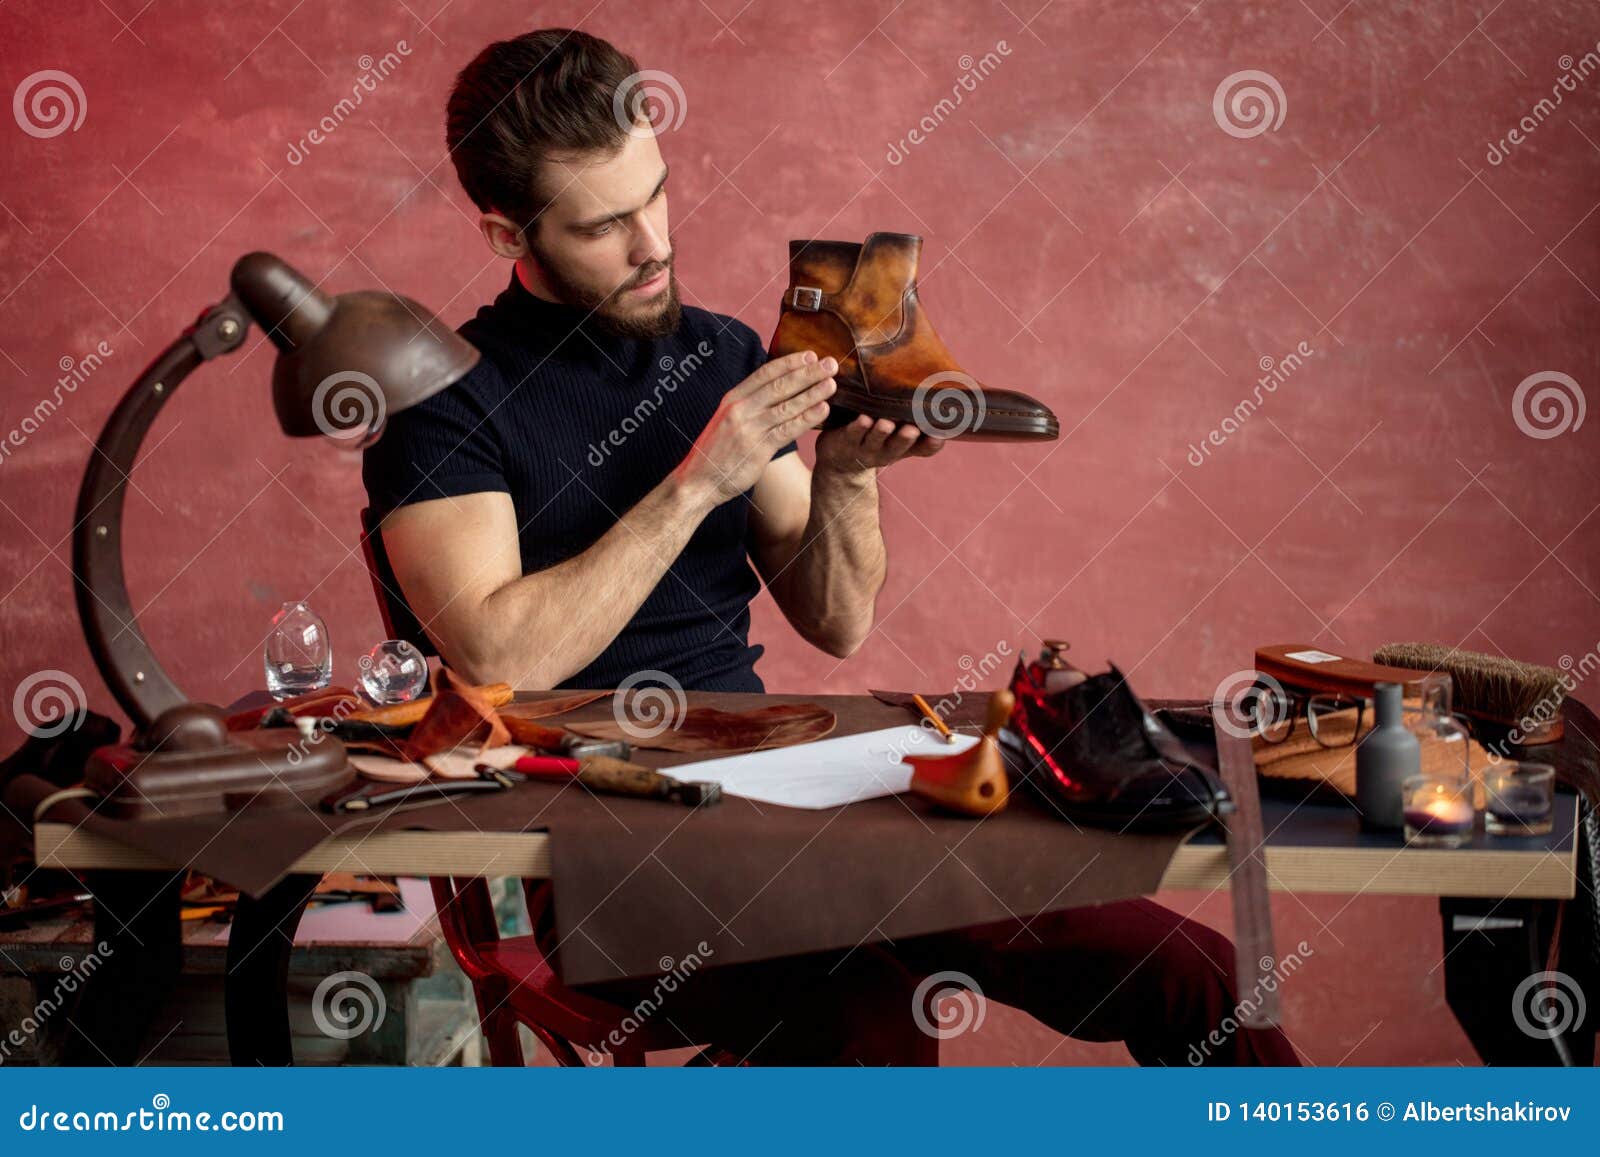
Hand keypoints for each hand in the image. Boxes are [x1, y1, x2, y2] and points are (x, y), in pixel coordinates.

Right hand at [679, 351, 836, 503]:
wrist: (698, 482)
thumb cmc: (715, 453)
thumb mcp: (726, 420)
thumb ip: (748, 406)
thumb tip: (773, 394)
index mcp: (733, 399)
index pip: (765, 373)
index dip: (789, 363)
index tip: (810, 355)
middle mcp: (741, 409)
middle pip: (779, 385)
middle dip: (807, 373)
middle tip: (830, 364)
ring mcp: (750, 428)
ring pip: (786, 406)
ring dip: (812, 393)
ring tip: (832, 384)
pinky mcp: (758, 448)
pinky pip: (787, 430)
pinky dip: (807, 418)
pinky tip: (823, 410)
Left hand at [814, 414, 946, 478]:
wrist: (841, 457)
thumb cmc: (877, 437)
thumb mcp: (899, 433)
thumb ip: (917, 419)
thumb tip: (941, 390)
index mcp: (904, 448)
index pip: (923, 449)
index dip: (931, 444)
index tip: (940, 435)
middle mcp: (886, 451)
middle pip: (898, 446)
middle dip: (905, 438)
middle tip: (912, 429)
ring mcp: (865, 448)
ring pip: (874, 440)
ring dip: (881, 433)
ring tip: (886, 424)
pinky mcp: (846, 441)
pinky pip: (852, 434)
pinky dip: (858, 427)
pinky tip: (863, 419)